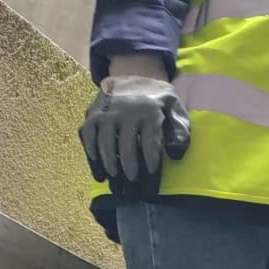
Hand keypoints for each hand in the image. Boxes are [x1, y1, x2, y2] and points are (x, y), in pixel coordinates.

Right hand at [79, 75, 189, 198]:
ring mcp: (105, 112)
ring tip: (118, 189)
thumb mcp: (176, 109)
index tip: (150, 190)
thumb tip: (174, 154)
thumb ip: (180, 130)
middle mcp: (125, 111)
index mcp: (150, 111)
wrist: (133, 74)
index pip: (150, 145)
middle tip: (133, 195)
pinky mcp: (91, 115)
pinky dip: (93, 159)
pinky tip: (100, 175)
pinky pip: (88, 139)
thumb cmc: (158, 100)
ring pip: (106, 146)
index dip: (150, 170)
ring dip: (111, 171)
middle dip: (131, 175)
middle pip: (127, 149)